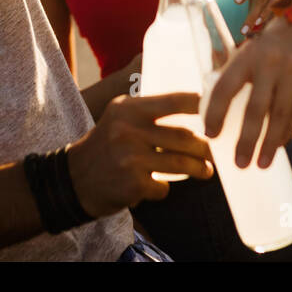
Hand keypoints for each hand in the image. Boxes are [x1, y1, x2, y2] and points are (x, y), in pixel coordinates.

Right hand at [67, 92, 213, 217]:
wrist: (72, 180)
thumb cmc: (105, 145)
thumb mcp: (119, 118)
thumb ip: (149, 112)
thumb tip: (196, 110)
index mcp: (127, 109)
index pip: (173, 102)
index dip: (201, 105)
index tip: (218, 109)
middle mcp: (128, 130)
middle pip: (183, 137)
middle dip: (206, 146)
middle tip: (217, 150)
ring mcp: (130, 159)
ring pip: (180, 164)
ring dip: (198, 169)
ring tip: (206, 171)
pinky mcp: (132, 185)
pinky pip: (163, 187)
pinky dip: (165, 189)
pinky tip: (158, 186)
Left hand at [203, 12, 291, 168]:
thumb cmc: (272, 41)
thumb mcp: (250, 48)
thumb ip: (236, 73)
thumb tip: (213, 107)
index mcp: (247, 54)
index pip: (226, 87)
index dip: (216, 112)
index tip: (210, 135)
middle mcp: (270, 62)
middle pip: (256, 109)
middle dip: (247, 140)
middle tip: (239, 164)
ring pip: (280, 115)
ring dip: (269, 143)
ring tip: (260, 164)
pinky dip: (286, 131)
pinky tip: (278, 146)